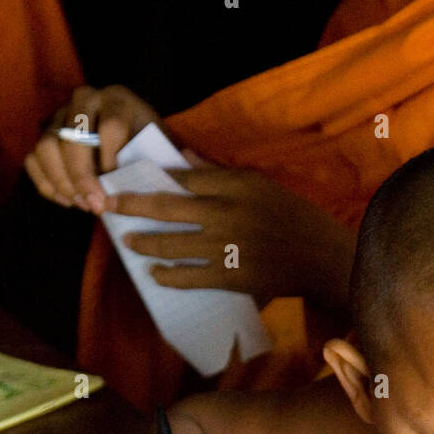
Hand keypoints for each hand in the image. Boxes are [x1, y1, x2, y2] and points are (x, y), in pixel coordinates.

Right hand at [24, 85, 159, 211]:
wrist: (130, 141)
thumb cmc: (148, 149)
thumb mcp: (161, 148)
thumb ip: (161, 159)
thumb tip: (172, 172)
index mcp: (118, 100)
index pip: (109, 126)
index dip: (111, 158)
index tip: (117, 182)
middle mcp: (85, 100)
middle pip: (73, 136)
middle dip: (82, 176)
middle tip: (95, 205)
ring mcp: (60, 115)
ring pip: (46, 144)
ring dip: (62, 181)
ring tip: (81, 204)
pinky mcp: (45, 134)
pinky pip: (33, 158)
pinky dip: (46, 183)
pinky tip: (67, 201)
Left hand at [109, 167, 354, 309]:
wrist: (323, 260)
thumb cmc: (294, 219)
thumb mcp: (263, 185)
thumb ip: (221, 173)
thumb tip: (182, 155)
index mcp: (239, 186)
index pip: (187, 178)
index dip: (156, 178)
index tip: (131, 177)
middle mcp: (230, 214)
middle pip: (171, 207)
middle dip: (135, 205)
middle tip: (110, 203)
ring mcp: (229, 248)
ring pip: (176, 244)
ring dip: (146, 242)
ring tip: (128, 241)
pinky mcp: (233, 278)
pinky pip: (192, 277)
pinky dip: (170, 275)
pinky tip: (154, 274)